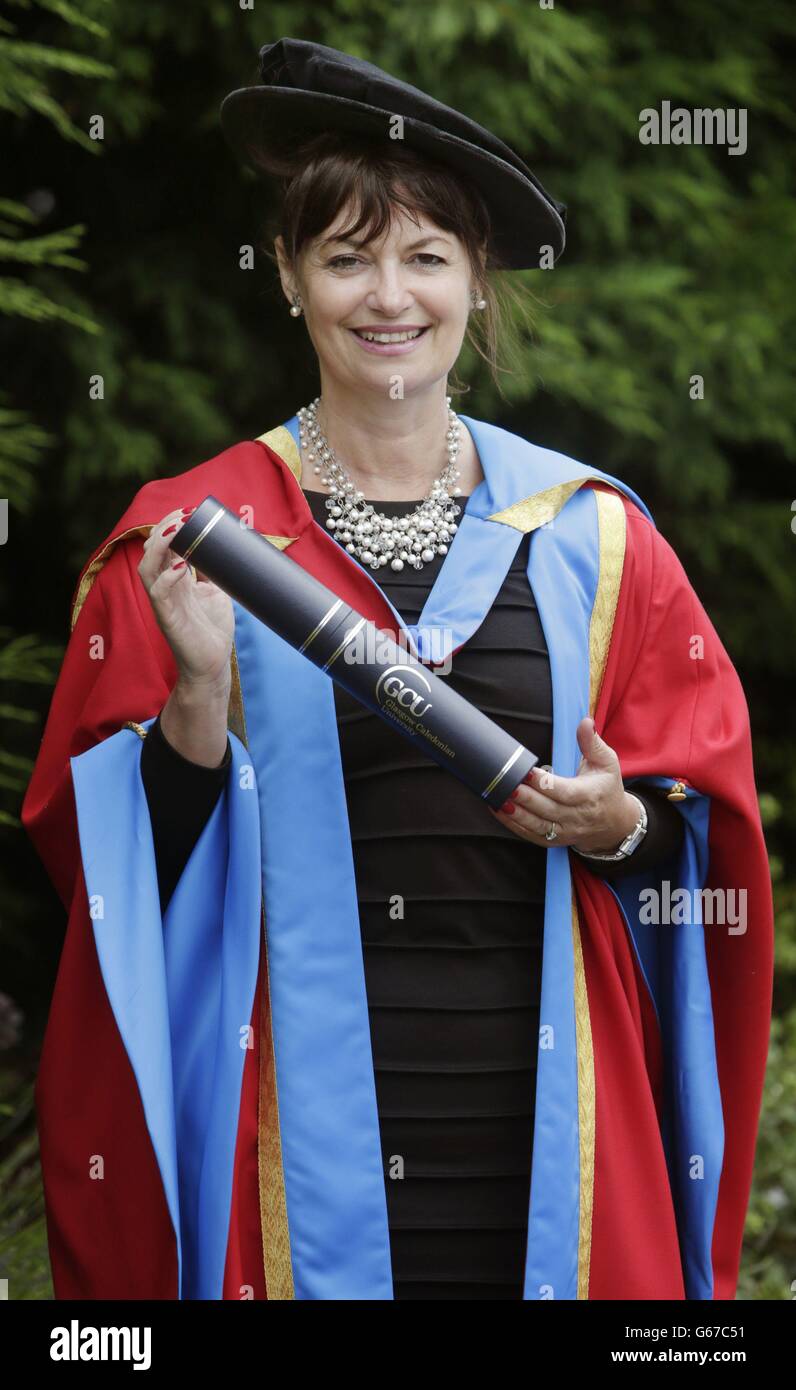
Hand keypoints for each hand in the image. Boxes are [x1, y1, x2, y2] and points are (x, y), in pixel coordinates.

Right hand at [137, 507, 233, 691]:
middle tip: (185, 515)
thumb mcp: (217, 591)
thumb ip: (216, 571)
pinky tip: (182, 567)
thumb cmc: (212, 629)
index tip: (190, 511)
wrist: (213, 664)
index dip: (171, 526)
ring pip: (147, 567)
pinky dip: (167, 577)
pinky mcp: (167, 618)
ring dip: (161, 545)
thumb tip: (229, 546)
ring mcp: (163, 602)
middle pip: (152, 549)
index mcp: (175, 579)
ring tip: (178, 530)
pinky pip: (158, 592)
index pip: (164, 545)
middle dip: (165, 528)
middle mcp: (165, 586)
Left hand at [488, 717, 640, 851]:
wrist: (613, 824)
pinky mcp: (554, 840)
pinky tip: (498, 810)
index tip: (527, 771)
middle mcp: (576, 817)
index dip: (544, 783)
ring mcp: (565, 831)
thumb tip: (585, 722)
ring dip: (515, 814)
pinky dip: (513, 824)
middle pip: (547, 810)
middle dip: (525, 798)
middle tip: (507, 785)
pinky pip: (531, 835)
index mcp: (589, 796)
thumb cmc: (606, 788)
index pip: (564, 791)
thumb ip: (592, 743)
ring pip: (537, 826)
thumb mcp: (607, 762)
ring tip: (497, 799)